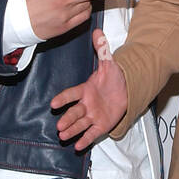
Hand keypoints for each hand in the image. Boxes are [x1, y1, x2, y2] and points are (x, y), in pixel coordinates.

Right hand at [52, 29, 128, 150]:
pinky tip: (78, 146)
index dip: (63, 99)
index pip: (72, 94)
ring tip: (63, 136)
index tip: (54, 103)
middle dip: (67, 119)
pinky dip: (85, 140)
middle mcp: (86, 104)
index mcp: (86, 90)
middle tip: (59, 126)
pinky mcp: (100, 125)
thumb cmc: (112, 78)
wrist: (124, 90)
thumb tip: (98, 31)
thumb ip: (102, 49)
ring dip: (72, 130)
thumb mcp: (109, 63)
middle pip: (74, 112)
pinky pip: (91, 133)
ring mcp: (92, 115)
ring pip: (80, 124)